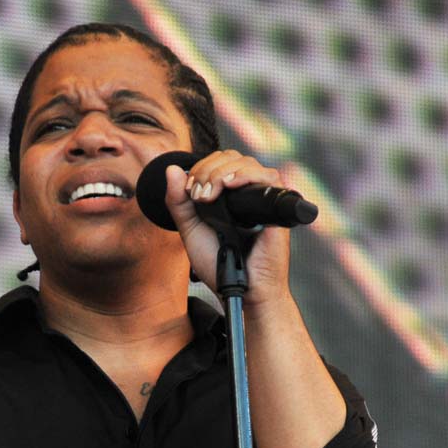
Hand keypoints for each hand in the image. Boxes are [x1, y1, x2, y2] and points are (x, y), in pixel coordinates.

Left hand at [162, 151, 292, 309]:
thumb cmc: (221, 266)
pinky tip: (230, 186)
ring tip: (209, 196)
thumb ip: (179, 203)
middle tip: (198, 194)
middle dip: (207, 169)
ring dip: (221, 173)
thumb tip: (172, 170)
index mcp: (229, 195)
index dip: (201, 167)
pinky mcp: (276, 207)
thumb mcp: (191, 231)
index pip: (218, 162)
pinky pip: (268, 177)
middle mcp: (247, 193)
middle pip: (231, 157)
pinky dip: (246, 175)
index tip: (190, 191)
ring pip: (246, 162)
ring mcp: (262, 198)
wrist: (242, 290)